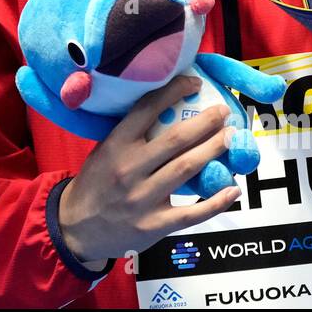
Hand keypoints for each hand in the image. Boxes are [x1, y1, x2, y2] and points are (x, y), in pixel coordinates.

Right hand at [59, 73, 241, 269]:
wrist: (77, 228)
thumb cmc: (95, 183)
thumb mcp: (104, 151)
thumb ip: (131, 135)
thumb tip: (167, 110)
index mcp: (116, 145)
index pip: (147, 109)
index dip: (173, 91)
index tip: (193, 83)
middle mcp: (130, 169)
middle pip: (176, 138)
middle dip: (206, 122)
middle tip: (224, 112)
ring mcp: (143, 198)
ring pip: (188, 168)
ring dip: (214, 150)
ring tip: (231, 137)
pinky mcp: (155, 225)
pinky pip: (192, 212)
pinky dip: (216, 201)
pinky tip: (233, 190)